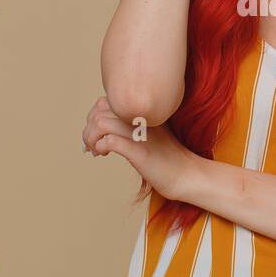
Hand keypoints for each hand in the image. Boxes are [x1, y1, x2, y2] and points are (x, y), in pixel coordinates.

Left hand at [81, 96, 200, 200]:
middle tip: (91, 145)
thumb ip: (131, 124)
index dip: (94, 116)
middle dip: (89, 128)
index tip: (95, 133)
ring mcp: (140, 133)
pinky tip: (104, 154)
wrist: (187, 174)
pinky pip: (110, 141)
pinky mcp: (139, 150)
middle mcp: (141, 117)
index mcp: (143, 110)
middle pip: (100, 110)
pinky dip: (100, 147)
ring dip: (91, 138)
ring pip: (101, 123)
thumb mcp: (149, 132)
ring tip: (96, 151)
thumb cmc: (167, 157)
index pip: (106, 101)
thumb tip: (103, 127)